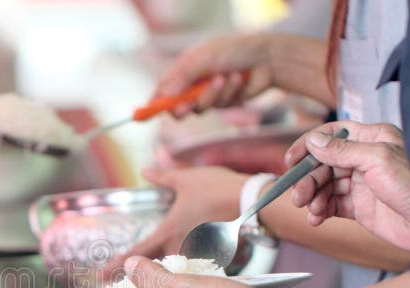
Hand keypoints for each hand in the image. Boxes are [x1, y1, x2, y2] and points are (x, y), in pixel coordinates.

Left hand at [101, 166, 247, 279]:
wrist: (253, 200)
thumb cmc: (217, 188)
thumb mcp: (184, 179)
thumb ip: (163, 177)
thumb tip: (146, 170)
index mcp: (167, 232)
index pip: (136, 254)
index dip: (116, 265)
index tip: (102, 276)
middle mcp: (179, 248)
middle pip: (158, 264)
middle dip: (152, 266)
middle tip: (147, 264)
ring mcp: (198, 255)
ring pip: (180, 263)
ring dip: (177, 261)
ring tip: (187, 250)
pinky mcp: (217, 257)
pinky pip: (200, 262)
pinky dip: (198, 258)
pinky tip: (205, 249)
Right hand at [156, 33, 273, 116]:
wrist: (267, 57)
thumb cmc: (233, 50)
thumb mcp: (203, 58)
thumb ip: (183, 77)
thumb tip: (164, 96)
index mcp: (184, 70)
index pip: (162, 91)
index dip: (153, 104)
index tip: (143, 116)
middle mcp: (193, 84)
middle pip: (176, 108)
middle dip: (182, 108)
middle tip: (185, 106)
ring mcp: (209, 95)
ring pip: (200, 109)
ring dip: (212, 95)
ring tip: (225, 77)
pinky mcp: (225, 103)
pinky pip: (220, 106)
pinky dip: (229, 93)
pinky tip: (238, 80)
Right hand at [285, 121, 409, 252]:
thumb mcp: (378, 160)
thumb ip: (343, 150)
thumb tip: (314, 142)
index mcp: (371, 140)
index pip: (331, 135)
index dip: (308, 146)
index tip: (291, 160)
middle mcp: (364, 160)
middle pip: (323, 165)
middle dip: (307, 179)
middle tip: (298, 194)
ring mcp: (360, 185)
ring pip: (324, 187)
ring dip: (312, 197)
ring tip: (309, 209)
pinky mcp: (359, 207)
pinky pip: (331, 206)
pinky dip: (319, 211)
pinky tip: (316, 217)